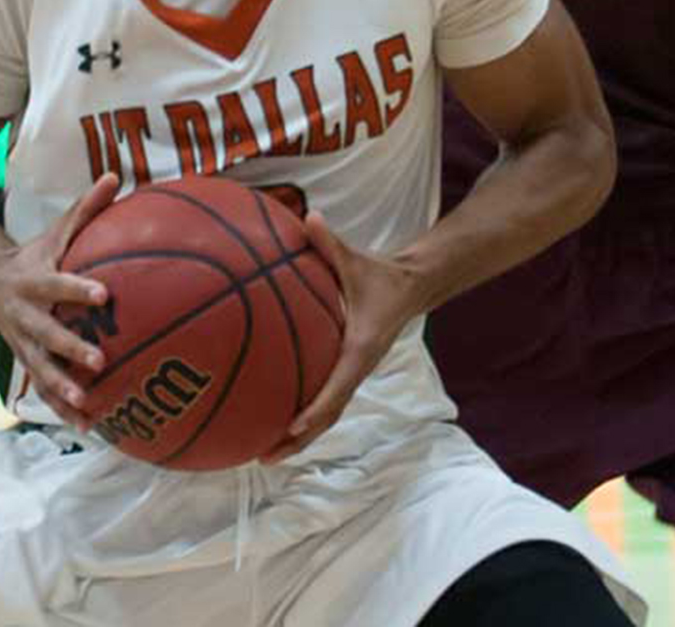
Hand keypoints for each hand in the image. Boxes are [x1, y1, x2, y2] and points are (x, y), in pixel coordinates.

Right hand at [0, 173, 119, 427]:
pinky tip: (92, 428)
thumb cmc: (34, 255)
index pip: (58, 284)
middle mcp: (25, 316)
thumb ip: (86, 208)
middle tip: (99, 361)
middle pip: (47, 335)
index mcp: (34, 281)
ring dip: (63, 391)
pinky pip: (46, 389)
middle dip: (70, 349)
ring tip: (88, 408)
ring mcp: (23, 342)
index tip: (104, 294)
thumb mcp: (55, 232)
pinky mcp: (27, 361)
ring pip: (41, 370)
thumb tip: (117, 176)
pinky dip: (65, 409)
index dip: (78, 289)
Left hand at [262, 212, 423, 462]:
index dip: (315, 409)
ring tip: (263, 453)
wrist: (411, 288)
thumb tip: (309, 218)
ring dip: (298, 437)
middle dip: (298, 439)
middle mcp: (356, 368)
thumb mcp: (356, 259)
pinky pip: (322, 399)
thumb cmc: (379, 275)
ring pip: (325, 415)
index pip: (337, 387)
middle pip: (327, 416)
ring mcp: (352, 374)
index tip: (291, 427)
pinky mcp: (346, 371)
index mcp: (359, 348)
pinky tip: (270, 419)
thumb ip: (330, 243)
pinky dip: (300, 415)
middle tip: (265, 456)